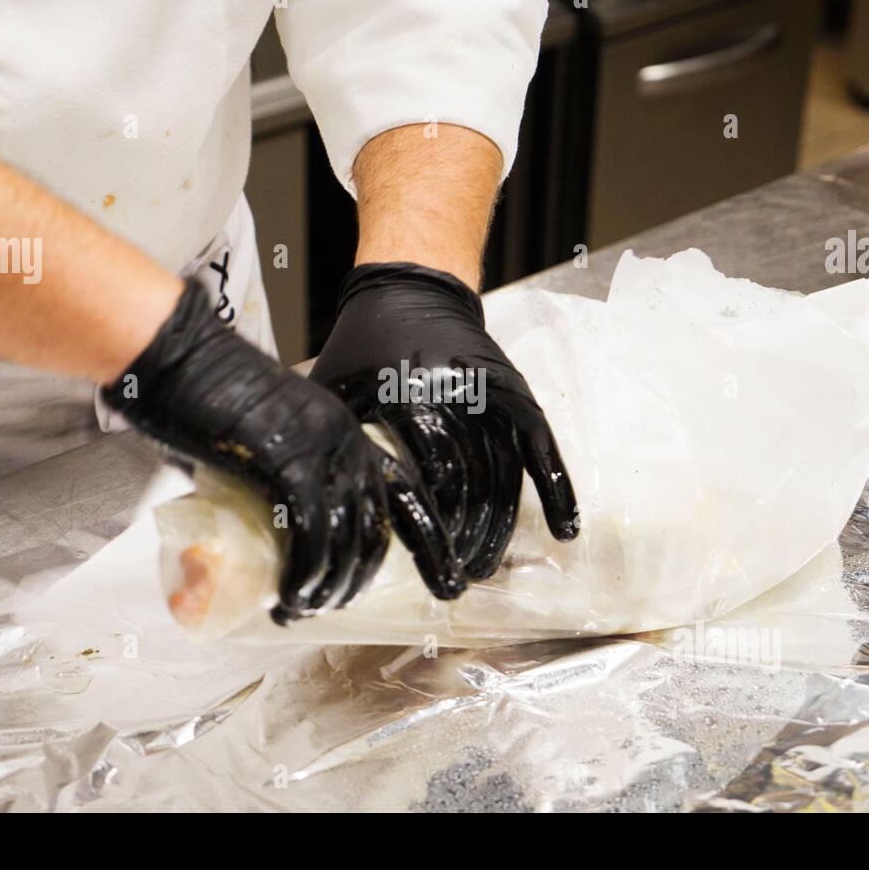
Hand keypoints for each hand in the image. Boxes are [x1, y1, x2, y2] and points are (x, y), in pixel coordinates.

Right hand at [103, 278, 465, 622]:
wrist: (174, 354)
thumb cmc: (200, 393)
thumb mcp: (256, 438)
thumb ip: (271, 476)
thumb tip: (259, 525)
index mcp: (344, 431)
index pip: (403, 492)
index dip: (426, 540)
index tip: (439, 580)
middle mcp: (345, 439)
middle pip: (376, 525)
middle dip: (357, 578)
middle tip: (326, 607)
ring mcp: (321, 447)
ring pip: (346, 536)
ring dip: (328, 586)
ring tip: (299, 611)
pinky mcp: (288, 460)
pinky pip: (311, 531)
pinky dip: (304, 574)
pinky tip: (289, 598)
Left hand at [309, 262, 578, 577]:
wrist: (412, 289)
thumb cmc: (360, 346)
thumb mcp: (333, 388)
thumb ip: (328, 442)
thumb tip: (302, 512)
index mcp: (404, 394)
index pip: (421, 477)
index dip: (425, 528)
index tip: (424, 566)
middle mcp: (455, 395)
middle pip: (468, 484)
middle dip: (464, 539)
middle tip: (457, 580)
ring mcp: (491, 395)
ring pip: (503, 474)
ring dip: (499, 528)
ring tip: (486, 567)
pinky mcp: (515, 395)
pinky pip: (539, 449)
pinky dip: (555, 489)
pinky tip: (565, 530)